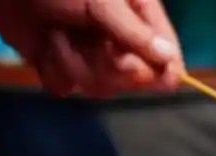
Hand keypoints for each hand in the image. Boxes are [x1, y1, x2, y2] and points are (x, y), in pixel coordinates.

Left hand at [0, 0, 184, 96]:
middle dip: (109, 65)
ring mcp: (91, 59)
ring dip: (75, 63)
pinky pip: (68, 88)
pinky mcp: (62, 70)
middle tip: (92, 40)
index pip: (168, 60)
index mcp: (140, 20)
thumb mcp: (102, 0)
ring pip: (100, 88)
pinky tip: (47, 45)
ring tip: (59, 34)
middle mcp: (121, 44)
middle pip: (135, 81)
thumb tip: (168, 60)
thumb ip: (134, 31)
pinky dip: (54, 68)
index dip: (160, 71)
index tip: (142, 69)